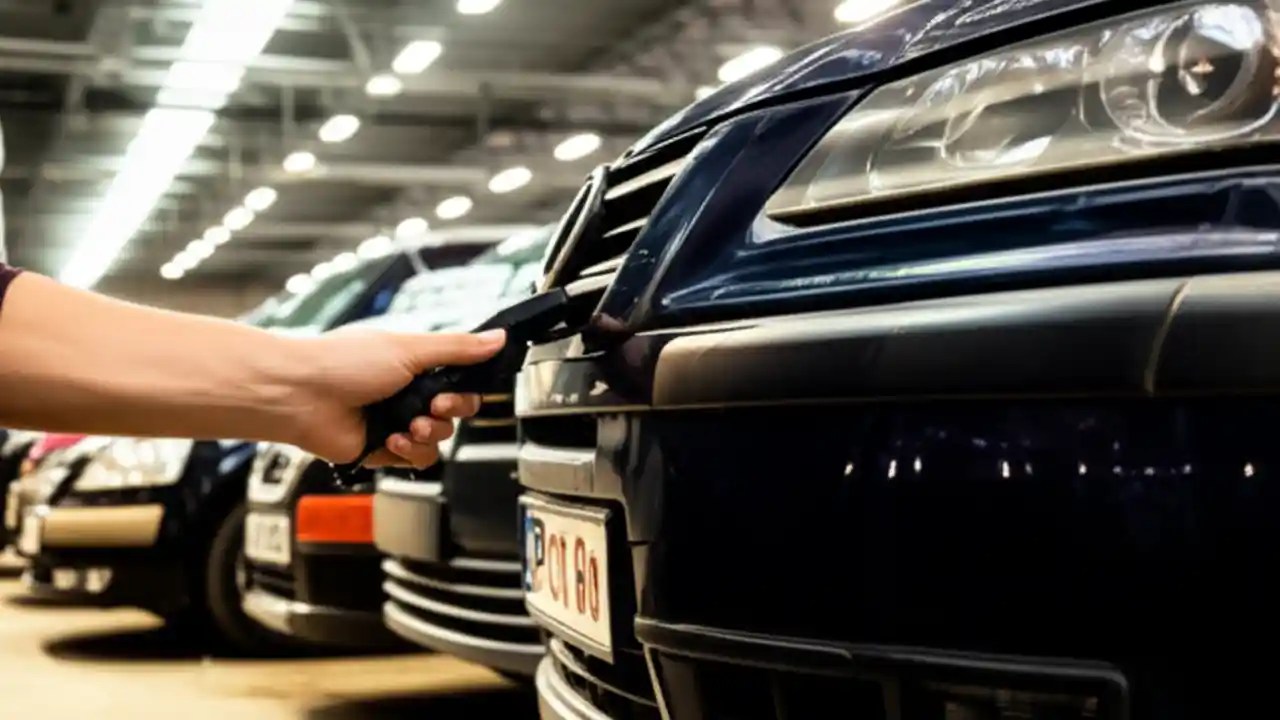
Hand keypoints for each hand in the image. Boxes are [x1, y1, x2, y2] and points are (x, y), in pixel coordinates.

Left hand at [290, 328, 505, 468]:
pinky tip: (393, 440)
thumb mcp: (409, 348)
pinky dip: (410, 452)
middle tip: (433, 407)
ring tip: (408, 426)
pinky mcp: (382, 449)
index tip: (458, 389)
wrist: (299, 396)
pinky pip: (416, 459)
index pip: (459, 380)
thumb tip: (498, 338)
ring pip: (438, 438)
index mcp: (414, 363)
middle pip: (454, 412)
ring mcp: (394, 421)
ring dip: (429, 434)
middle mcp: (407, 392)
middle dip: (450, 412)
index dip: (465, 388)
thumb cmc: (343, 363)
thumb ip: (457, 348)